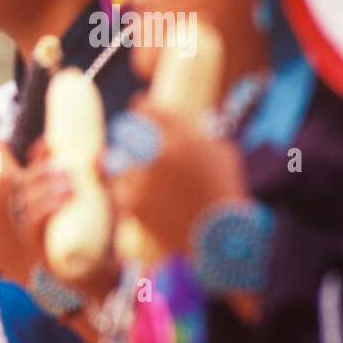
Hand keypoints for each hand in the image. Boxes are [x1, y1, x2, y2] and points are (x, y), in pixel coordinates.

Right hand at [18, 138, 121, 300]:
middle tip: (62, 166)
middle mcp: (28, 218)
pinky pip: (32, 226)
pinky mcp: (37, 252)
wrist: (108, 284)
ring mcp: (29, 236)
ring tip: (69, 183)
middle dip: (38, 171)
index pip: (25, 172)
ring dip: (43, 187)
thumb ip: (106, 182)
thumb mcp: (107, 207)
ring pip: (23, 203)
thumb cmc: (105, 243)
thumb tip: (101, 156)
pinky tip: (64, 196)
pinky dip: (46, 207)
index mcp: (38, 203)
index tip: (50, 144)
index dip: (34, 156)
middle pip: (19, 185)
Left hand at [108, 105, 247, 256]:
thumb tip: (178, 125)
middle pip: (126, 132)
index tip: (139, 106)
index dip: (142, 106)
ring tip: (140, 170)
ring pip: (117, 160)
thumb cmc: (226, 192)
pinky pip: (115, 186)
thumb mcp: (222, 153)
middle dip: (130, 133)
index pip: (148, 109)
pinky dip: (122, 186)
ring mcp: (140, 180)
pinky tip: (135, 189)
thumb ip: (196, 135)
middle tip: (133, 136)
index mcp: (181, 138)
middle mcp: (157, 155)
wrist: (218, 237)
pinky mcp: (130, 203)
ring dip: (126, 162)